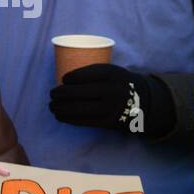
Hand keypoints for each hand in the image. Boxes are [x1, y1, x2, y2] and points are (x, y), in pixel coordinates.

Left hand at [49, 64, 172, 137]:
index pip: (81, 75)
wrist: (142, 102)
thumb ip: (91, 73)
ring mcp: (109, 108)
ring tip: (52, 106)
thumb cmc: (118, 83)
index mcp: (110, 73)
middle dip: (58, 94)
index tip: (63, 80)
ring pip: (76, 109)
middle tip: (51, 94)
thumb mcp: (111, 70)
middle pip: (75, 93)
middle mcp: (110, 90)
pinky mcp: (107, 122)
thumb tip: (62, 81)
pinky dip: (67, 118)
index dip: (67, 79)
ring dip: (59, 108)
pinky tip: (60, 116)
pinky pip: (82, 121)